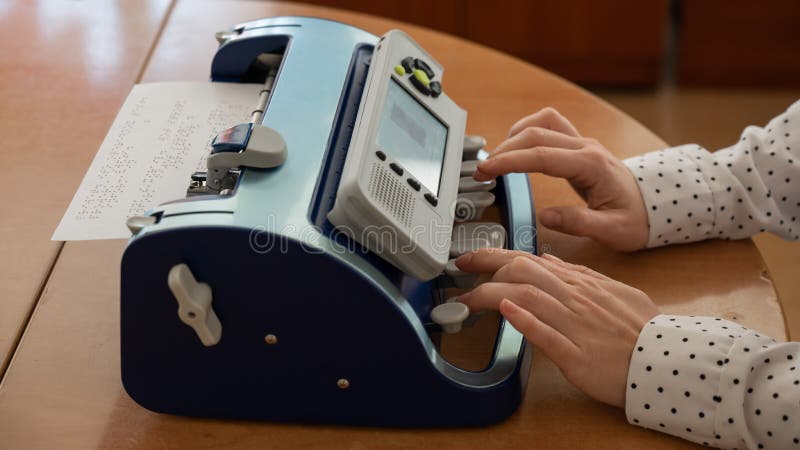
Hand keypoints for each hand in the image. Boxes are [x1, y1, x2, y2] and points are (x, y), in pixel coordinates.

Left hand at [456, 249, 659, 407]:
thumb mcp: (612, 290)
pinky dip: (526, 322)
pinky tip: (507, 314)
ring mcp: (576, 325)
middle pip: (523, 272)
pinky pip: (549, 335)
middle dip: (485, 268)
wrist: (667, 359)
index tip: (470, 258)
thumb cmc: (640, 328)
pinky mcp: (578, 355)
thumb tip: (547, 259)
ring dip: (492, 295)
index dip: (495, 256)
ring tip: (468, 298)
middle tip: (459, 272)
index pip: (530, 261)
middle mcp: (575, 299)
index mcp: (581, 284)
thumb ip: (579, 274)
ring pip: (529, 298)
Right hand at [474, 107, 648, 250]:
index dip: (510, 161)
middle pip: (536, 134)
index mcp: (591, 165)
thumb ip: (580, 223)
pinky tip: (516, 149)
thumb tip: (547, 216)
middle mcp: (585, 147)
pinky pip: (548, 125)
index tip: (485, 170)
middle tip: (481, 172)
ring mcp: (582, 143)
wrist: (654, 206)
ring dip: (515, 137)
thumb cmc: (636, 219)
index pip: (542, 155)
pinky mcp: (577, 146)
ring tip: (496, 161)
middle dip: (503, 150)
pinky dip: (527, 132)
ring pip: (541, 123)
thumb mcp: (614, 230)